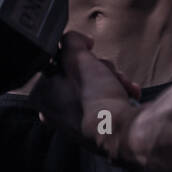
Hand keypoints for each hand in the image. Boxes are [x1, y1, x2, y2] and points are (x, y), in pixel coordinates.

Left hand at [32, 32, 140, 153]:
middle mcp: (56, 111)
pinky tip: (129, 94)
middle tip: (108, 73)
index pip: (59, 61)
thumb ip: (71, 40)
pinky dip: (119, 94)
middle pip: (81, 72)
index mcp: (42, 96)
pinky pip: (106, 100)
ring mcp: (76, 121)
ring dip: (114, 79)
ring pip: (96, 84)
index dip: (79, 54)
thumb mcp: (78, 57)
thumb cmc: (96, 98)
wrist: (122, 131)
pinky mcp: (96, 127)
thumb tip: (77, 40)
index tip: (90, 54)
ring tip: (122, 85)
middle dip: (102, 68)